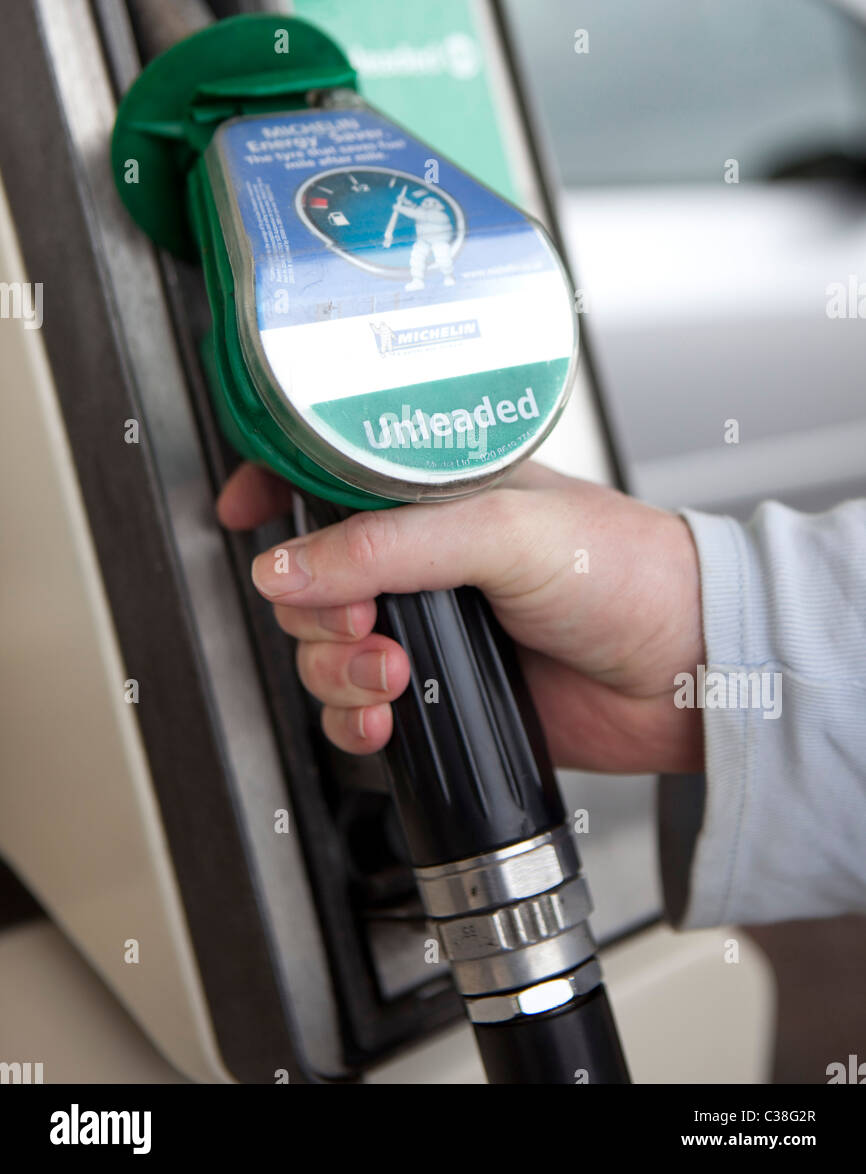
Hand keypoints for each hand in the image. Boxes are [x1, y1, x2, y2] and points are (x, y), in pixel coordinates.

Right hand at [217, 461, 704, 773]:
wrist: (689, 670)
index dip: (271, 483)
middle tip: (368, 625)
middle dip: (316, 610)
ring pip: (324, 649)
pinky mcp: (441, 693)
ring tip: (395, 678)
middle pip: (309, 577)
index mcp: (434, 490)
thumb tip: (287, 564)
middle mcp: (423, 556)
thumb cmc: (626, 571)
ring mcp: (429, 627)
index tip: (239, 512)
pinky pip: (358, 710)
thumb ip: (388, 545)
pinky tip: (387, 723)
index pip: (326, 469)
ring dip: (337, 670)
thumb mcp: (503, 530)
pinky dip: (355, 722)